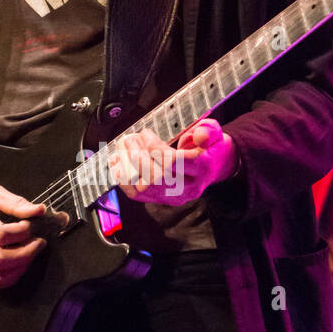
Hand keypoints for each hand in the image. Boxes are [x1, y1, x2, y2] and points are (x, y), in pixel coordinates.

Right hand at [0, 181, 48, 288]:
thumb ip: (15, 203)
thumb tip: (39, 211)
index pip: (2, 235)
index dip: (23, 232)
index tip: (31, 226)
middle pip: (1, 260)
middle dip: (27, 253)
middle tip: (38, 242)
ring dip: (20, 268)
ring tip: (30, 254)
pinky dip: (9, 277)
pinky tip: (17, 264)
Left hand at [108, 120, 238, 205]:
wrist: (212, 166)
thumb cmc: (209, 147)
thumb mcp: (214, 132)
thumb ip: (208, 131)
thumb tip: (199, 135)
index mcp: (202, 168)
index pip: (174, 162)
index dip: (155, 148)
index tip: (146, 134)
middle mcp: (190, 186)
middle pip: (157, 177)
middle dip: (138, 156)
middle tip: (130, 139)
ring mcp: (176, 196)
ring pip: (145, 188)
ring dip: (128, 168)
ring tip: (122, 150)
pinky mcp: (163, 200)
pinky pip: (138, 195)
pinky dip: (124, 180)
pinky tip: (118, 165)